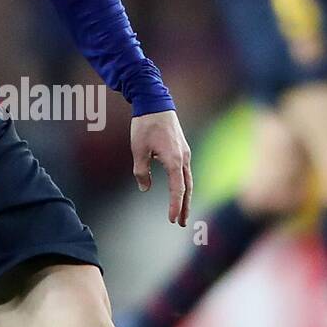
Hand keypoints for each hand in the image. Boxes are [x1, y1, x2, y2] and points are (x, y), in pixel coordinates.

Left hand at [131, 110, 192, 226]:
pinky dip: (184, 185)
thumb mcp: (138, 150)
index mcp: (174, 160)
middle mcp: (184, 158)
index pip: (177, 189)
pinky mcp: (182, 150)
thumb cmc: (145, 126)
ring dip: (185, 197)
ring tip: (181, 212)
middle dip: (184, 206)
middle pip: (187, 188)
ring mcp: (185, 153)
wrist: (155, 103)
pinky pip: (185, 172)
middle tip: (180, 223)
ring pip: (188, 180)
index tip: (171, 219)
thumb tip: (145, 188)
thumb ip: (141, 171)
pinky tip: (179, 191)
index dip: (175, 206)